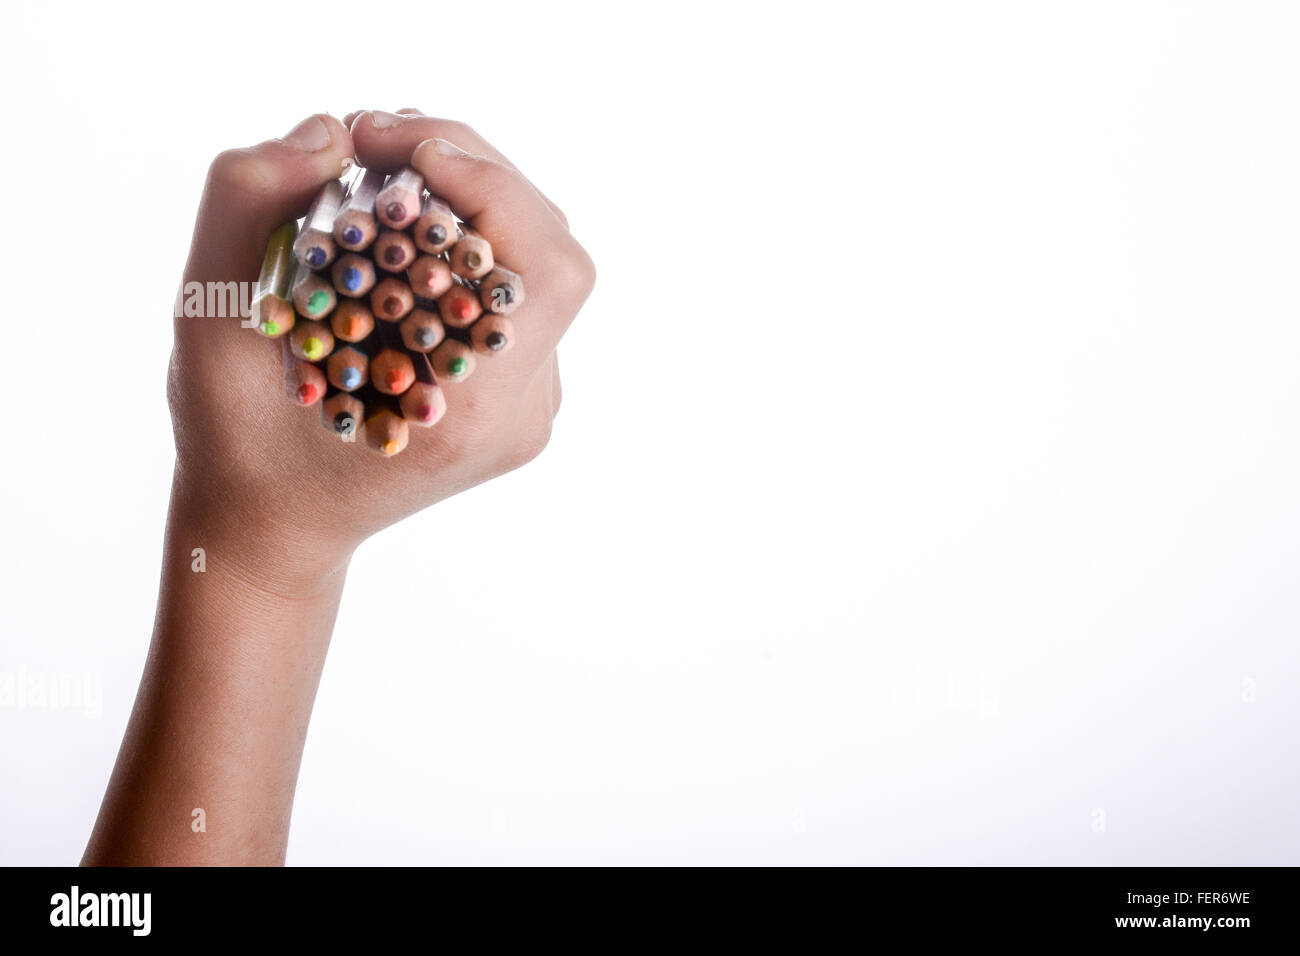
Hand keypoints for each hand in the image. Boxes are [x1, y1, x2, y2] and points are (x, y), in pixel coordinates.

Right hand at [172, 109, 595, 576]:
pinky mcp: (519, 395)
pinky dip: (469, 241)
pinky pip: (518, 293)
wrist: (274, 524)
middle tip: (381, 140)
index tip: (393, 147)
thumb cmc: (236, 437)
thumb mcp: (208, 321)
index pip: (543, 269)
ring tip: (388, 170)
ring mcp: (530, 408)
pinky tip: (405, 228)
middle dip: (475, 173)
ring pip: (538, 265)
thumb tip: (330, 132)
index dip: (488, 184)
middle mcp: (521, 414)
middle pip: (551, 252)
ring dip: (473, 199)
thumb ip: (249, 207)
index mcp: (469, 412)